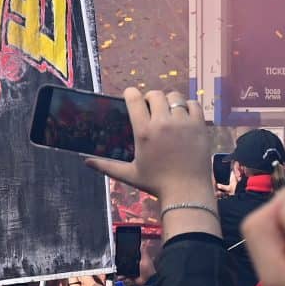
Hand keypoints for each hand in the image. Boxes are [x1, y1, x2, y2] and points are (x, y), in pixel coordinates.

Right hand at [84, 88, 215, 206]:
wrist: (187, 192)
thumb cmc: (156, 184)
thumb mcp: (129, 174)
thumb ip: (106, 166)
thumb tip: (85, 162)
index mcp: (144, 132)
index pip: (134, 98)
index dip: (131, 93)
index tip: (131, 97)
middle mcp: (163, 123)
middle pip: (155, 94)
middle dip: (151, 98)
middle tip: (151, 108)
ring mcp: (183, 123)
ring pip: (175, 97)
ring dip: (170, 102)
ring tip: (169, 112)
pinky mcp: (199, 126)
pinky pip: (194, 104)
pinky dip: (188, 106)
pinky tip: (184, 116)